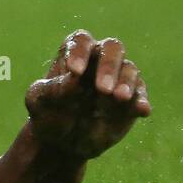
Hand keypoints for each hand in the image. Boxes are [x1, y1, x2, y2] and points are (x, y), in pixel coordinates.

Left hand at [25, 30, 151, 160]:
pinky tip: (142, 110)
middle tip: (102, 89)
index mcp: (73, 54)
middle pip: (112, 48)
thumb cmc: (47, 113)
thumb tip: (75, 78)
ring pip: (129, 68)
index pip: (81, 40)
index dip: (79, 51)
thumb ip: (54, 88)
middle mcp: (99, 61)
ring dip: (126, 81)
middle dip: (108, 65)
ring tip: (119, 97)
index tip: (74, 71)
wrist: (62, 142)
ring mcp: (118, 79)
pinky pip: (141, 94)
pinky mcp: (132, 99)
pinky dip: (142, 100)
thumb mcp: (40, 101)